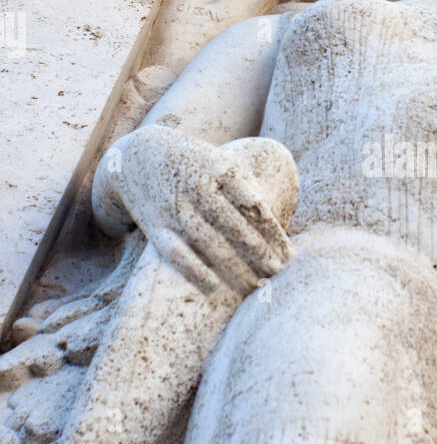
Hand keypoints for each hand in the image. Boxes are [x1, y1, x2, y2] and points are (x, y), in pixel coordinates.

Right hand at [94, 126, 296, 295]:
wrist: (137, 156)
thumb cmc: (194, 163)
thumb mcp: (222, 162)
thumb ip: (247, 188)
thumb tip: (279, 223)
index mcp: (221, 170)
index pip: (254, 206)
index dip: (273, 232)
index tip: (291, 254)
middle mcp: (198, 188)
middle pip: (235, 226)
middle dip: (259, 252)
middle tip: (280, 273)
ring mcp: (176, 208)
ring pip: (209, 241)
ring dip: (234, 266)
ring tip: (256, 286)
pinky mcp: (156, 226)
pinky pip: (175, 251)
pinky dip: (193, 268)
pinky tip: (212, 287)